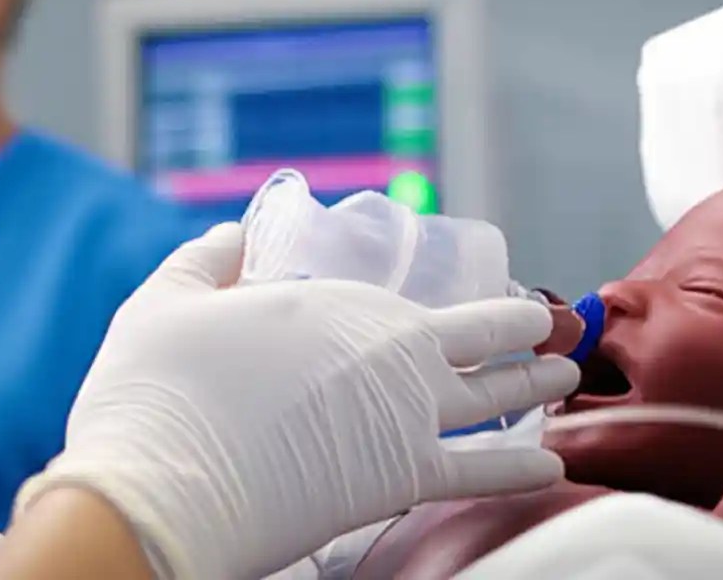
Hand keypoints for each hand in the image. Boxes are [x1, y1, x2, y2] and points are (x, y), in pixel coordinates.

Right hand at [15, 223, 580, 579]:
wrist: (163, 486)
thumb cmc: (158, 388)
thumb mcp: (168, 301)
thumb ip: (205, 263)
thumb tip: (232, 235)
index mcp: (340, 304)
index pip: (419, 296)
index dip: (463, 299)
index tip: (484, 300)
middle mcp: (390, 352)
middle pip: (481, 336)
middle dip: (523, 328)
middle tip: (553, 325)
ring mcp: (405, 418)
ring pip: (496, 396)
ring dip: (536, 383)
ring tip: (565, 375)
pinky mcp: (399, 482)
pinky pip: (482, 472)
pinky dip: (522, 467)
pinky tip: (554, 464)